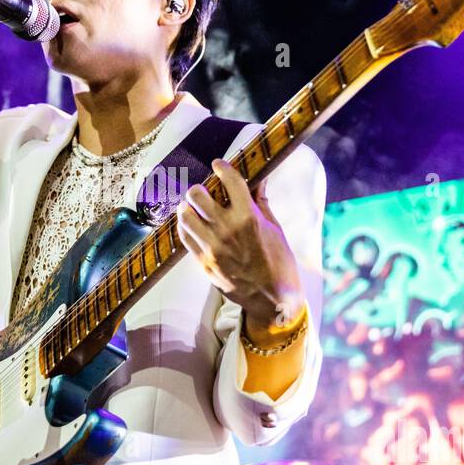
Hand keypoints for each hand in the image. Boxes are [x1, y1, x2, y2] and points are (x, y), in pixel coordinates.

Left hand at [176, 159, 307, 342]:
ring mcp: (212, 248)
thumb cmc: (279, 263)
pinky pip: (184, 237)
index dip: (222, 168)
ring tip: (194, 207)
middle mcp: (227, 231)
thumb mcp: (275, 229)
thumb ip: (261, 202)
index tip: (219, 164)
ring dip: (188, 207)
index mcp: (249, 218)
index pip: (229, 181)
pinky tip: (193, 224)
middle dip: (201, 188)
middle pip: (197, 195)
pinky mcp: (204, 263)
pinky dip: (185, 227)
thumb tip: (259, 178)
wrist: (273, 300)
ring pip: (185, 215)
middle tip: (205, 191)